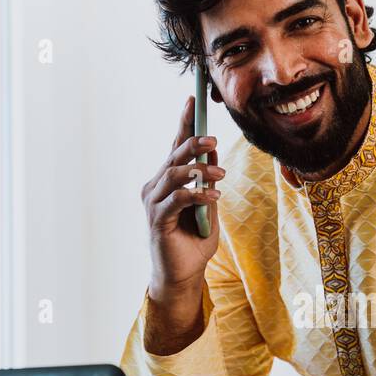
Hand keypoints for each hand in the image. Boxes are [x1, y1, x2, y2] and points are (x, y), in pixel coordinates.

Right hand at [140, 95, 225, 299]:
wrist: (183, 275)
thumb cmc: (194, 242)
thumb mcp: (209, 206)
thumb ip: (208, 182)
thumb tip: (213, 154)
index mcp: (167, 181)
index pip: (175, 146)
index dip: (184, 123)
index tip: (193, 100)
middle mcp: (156, 187)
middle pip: (174, 156)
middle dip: (193, 142)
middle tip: (214, 139)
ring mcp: (154, 203)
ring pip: (174, 174)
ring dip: (199, 171)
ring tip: (221, 175)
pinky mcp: (157, 219)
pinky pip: (177, 199)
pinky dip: (196, 194)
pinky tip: (213, 197)